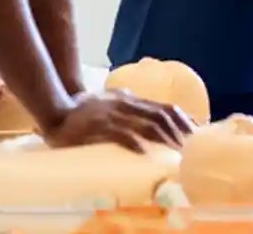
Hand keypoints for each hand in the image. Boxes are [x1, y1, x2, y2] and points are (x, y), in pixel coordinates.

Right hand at [43, 89, 193, 152]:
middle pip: (160, 116)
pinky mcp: (97, 128)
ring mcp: (112, 115)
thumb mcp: (111, 101)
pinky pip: (118, 134)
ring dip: (163, 138)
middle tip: (190, 149)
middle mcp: (125, 105)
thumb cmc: (85, 109)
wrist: (55, 108)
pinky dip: (133, 143)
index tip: (197, 134)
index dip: (183, 121)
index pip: (165, 108)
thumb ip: (130, 106)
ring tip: (176, 152)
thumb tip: (153, 115)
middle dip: (178, 133)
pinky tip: (144, 152)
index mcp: (131, 100)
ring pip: (144, 125)